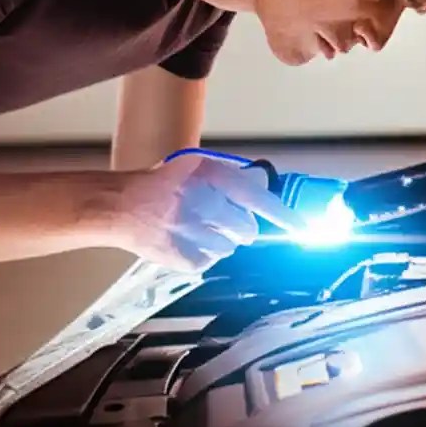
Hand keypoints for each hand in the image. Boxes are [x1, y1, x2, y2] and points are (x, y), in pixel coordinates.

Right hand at [107, 155, 305, 271]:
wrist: (122, 205)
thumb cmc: (163, 184)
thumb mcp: (199, 165)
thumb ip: (232, 175)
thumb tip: (264, 186)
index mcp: (212, 178)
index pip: (260, 200)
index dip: (285, 216)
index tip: (303, 229)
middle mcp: (205, 204)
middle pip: (247, 230)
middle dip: (240, 227)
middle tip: (217, 219)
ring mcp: (195, 233)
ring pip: (230, 247)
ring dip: (220, 240)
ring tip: (196, 228)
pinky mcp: (184, 258)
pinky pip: (210, 261)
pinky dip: (202, 253)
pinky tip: (185, 240)